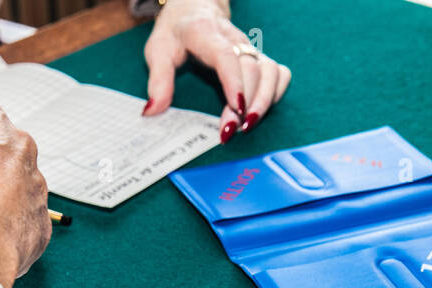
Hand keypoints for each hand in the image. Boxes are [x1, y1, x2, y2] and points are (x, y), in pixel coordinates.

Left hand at [140, 0, 290, 142]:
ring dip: (265, 100)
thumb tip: (153, 111)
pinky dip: (275, 94)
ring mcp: (249, 48)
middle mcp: (234, 39)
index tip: (236, 107)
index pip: (226, 55)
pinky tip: (259, 111)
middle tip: (231, 130)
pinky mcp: (258, 57)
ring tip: (248, 125)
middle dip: (247, 102)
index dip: (234, 81)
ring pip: (270, 71)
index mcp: (206, 33)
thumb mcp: (158, 50)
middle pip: (252, 68)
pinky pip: (279, 74)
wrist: (195, 8)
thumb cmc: (177, 32)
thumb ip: (158, 80)